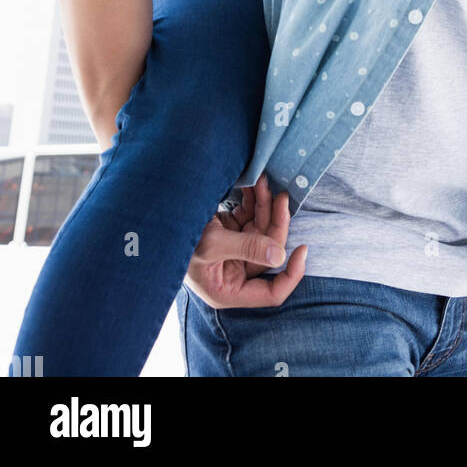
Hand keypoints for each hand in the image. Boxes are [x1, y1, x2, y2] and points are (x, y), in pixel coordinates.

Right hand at [184, 173, 307, 308]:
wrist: (155, 219)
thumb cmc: (177, 242)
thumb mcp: (211, 245)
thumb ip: (247, 247)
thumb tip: (280, 254)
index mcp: (231, 290)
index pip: (273, 292)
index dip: (292, 274)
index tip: (303, 249)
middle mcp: (236, 272)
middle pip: (270, 250)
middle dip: (276, 222)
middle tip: (281, 196)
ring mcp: (234, 250)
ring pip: (262, 228)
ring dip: (266, 205)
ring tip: (265, 182)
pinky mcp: (229, 231)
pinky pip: (250, 216)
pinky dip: (254, 200)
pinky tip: (254, 183)